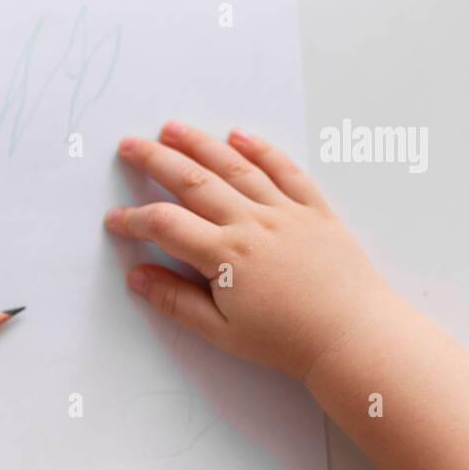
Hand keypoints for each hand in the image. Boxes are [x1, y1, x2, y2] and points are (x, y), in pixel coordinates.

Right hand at [104, 122, 393, 380]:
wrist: (353, 336)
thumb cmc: (287, 341)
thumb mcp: (222, 332)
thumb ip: (176, 301)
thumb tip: (137, 276)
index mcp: (225, 256)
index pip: (165, 226)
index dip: (134, 219)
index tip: (114, 219)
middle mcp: (252, 224)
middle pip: (194, 182)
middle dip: (156, 161)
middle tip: (129, 145)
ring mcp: (285, 212)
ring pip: (235, 167)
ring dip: (200, 144)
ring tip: (172, 128)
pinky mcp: (315, 210)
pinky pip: (285, 170)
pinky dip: (261, 150)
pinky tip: (239, 135)